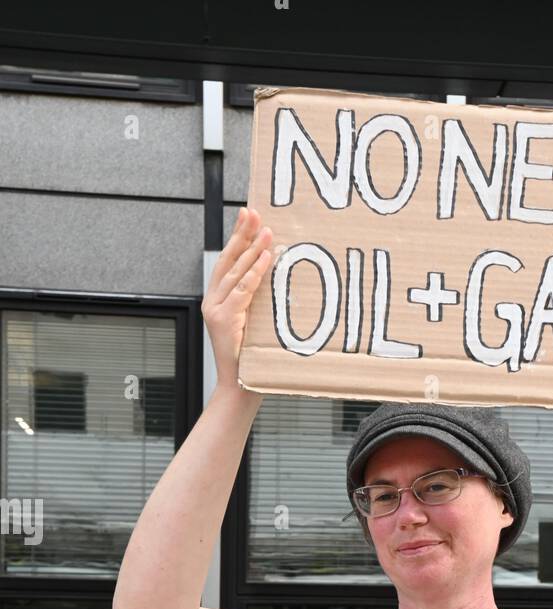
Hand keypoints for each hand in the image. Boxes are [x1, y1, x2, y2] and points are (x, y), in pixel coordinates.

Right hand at [202, 206, 272, 391]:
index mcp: (218, 301)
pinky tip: (266, 258)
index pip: (227, 262)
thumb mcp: (253, 325)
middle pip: (227, 260)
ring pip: (235, 272)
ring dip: (252, 249)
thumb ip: (257, 303)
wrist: (240, 388)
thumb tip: (276, 279)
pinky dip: (255, 273)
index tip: (248, 216)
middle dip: (241, 234)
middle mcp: (213, 302)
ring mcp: (216, 310)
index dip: (237, 237)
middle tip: (254, 212)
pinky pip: (243, 291)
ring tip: (266, 230)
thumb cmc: (251, 360)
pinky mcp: (224, 320)